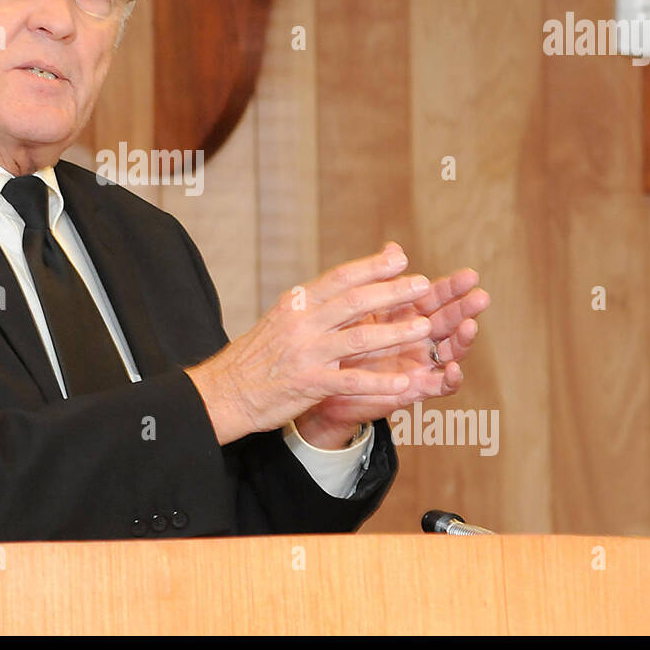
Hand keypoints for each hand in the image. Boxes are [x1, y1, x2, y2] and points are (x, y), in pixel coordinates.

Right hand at [185, 242, 434, 445]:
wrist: (224, 391)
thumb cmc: (258, 356)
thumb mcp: (282, 319)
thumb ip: (314, 303)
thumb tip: (343, 282)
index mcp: (296, 303)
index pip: (340, 278)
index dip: (372, 267)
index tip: (401, 258)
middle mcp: (301, 322)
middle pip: (355, 301)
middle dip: (393, 291)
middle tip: (423, 284)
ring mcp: (305, 352)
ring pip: (359, 337)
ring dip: (395, 332)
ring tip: (425, 328)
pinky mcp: (307, 383)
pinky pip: (351, 381)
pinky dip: (379, 382)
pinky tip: (404, 385)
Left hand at [293, 264, 490, 447]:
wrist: (323, 382)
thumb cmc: (343, 341)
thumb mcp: (360, 308)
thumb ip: (379, 280)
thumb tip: (393, 247)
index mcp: (406, 314)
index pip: (434, 297)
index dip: (452, 287)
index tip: (470, 275)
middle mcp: (418, 338)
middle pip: (448, 321)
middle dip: (465, 308)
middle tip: (480, 296)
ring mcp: (418, 364)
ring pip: (450, 351)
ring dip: (462, 340)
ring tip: (470, 326)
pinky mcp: (413, 390)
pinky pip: (436, 386)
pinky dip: (448, 379)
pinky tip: (453, 369)